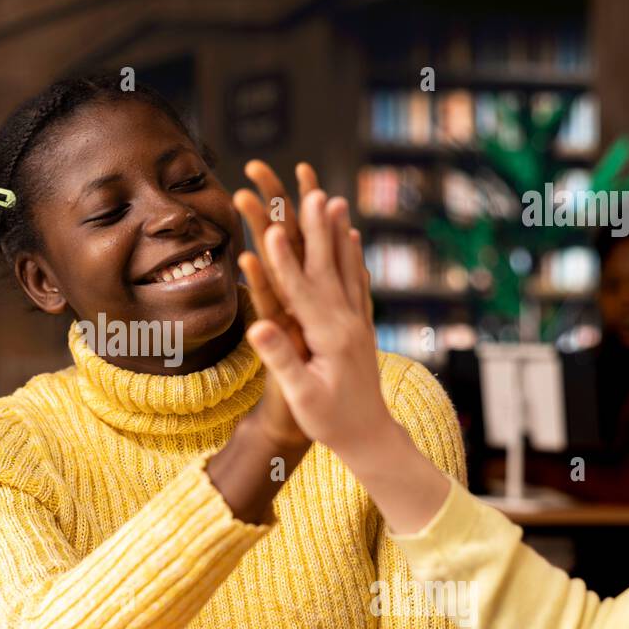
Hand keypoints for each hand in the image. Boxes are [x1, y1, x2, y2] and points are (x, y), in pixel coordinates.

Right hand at [244, 191, 452, 534]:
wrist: (371, 437)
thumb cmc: (331, 422)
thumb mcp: (302, 396)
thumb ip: (282, 359)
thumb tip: (257, 326)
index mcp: (329, 336)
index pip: (301, 291)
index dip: (284, 260)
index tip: (272, 229)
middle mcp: (348, 321)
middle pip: (329, 266)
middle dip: (318, 228)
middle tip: (311, 191)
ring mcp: (358, 321)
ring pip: (346, 267)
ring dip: (337, 232)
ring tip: (333, 197)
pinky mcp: (361, 325)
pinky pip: (357, 281)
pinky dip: (353, 255)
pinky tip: (352, 237)